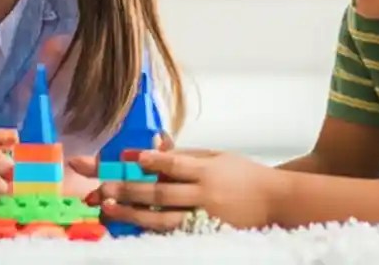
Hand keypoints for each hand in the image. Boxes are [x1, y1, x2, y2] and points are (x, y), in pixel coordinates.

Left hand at [93, 149, 283, 230]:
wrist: (276, 202)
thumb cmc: (243, 175)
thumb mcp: (216, 157)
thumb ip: (184, 154)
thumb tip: (154, 143)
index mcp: (208, 171)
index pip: (174, 165)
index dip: (150, 161)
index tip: (126, 157)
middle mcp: (205, 196)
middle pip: (161, 194)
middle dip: (128, 190)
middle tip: (102, 187)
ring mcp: (204, 218)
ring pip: (162, 219)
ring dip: (131, 213)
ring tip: (107, 208)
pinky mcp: (204, 234)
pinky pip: (172, 233)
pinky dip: (149, 229)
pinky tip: (130, 224)